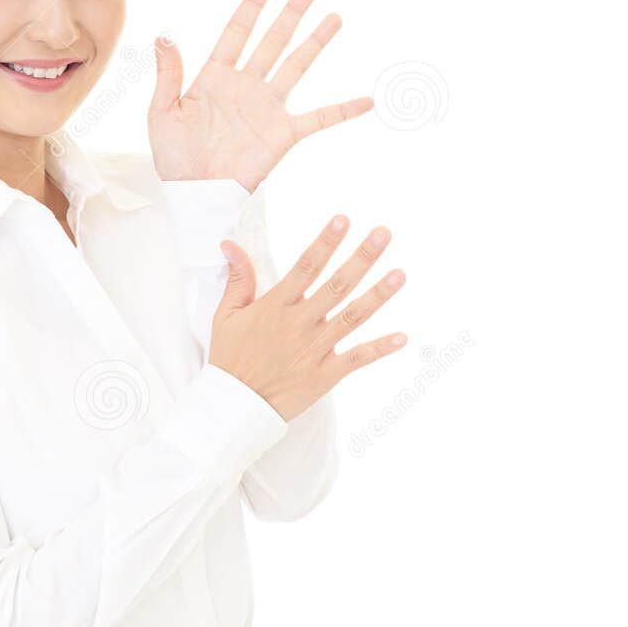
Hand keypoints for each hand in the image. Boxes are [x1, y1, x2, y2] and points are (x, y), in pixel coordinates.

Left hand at [148, 0, 374, 190]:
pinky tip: (367, 101)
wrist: (195, 196)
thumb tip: (163, 36)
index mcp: (215, 77)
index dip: (253, 6)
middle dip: (292, 12)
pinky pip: (319, 119)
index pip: (237, 32)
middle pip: (274, 40)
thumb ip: (168, 75)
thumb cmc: (174, 159)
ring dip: (315, 41)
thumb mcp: (162, 114)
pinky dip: (343, 110)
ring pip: (296, 66)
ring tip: (335, 17)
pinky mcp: (283, 133)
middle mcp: (246, 86)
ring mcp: (267, 108)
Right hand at [207, 215, 407, 421]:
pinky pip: (357, 359)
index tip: (343, 219)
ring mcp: (315, 349)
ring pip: (352, 317)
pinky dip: (380, 349)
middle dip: (362, 257)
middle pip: (337, 285)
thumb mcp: (226, 315)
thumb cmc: (230, 359)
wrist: (234, 407)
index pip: (306, 266)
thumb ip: (237, 279)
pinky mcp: (325, 374)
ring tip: (401, 274)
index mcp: (276, 306)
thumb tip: (230, 245)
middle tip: (384, 233)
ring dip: (378, 295)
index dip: (326, 242)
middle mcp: (300, 324)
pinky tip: (402, 337)